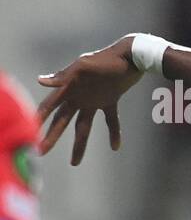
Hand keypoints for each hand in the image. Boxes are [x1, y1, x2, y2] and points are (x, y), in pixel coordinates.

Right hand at [36, 37, 141, 164]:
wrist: (131, 57)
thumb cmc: (107, 59)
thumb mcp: (84, 67)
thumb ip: (64, 76)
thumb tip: (40, 81)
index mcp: (70, 88)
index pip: (50, 106)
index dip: (39, 119)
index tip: (30, 132)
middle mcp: (79, 96)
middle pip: (62, 121)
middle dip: (52, 136)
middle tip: (42, 151)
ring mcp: (94, 100)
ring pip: (83, 126)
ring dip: (80, 143)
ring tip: (75, 162)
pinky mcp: (110, 100)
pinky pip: (111, 121)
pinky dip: (114, 133)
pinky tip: (115, 147)